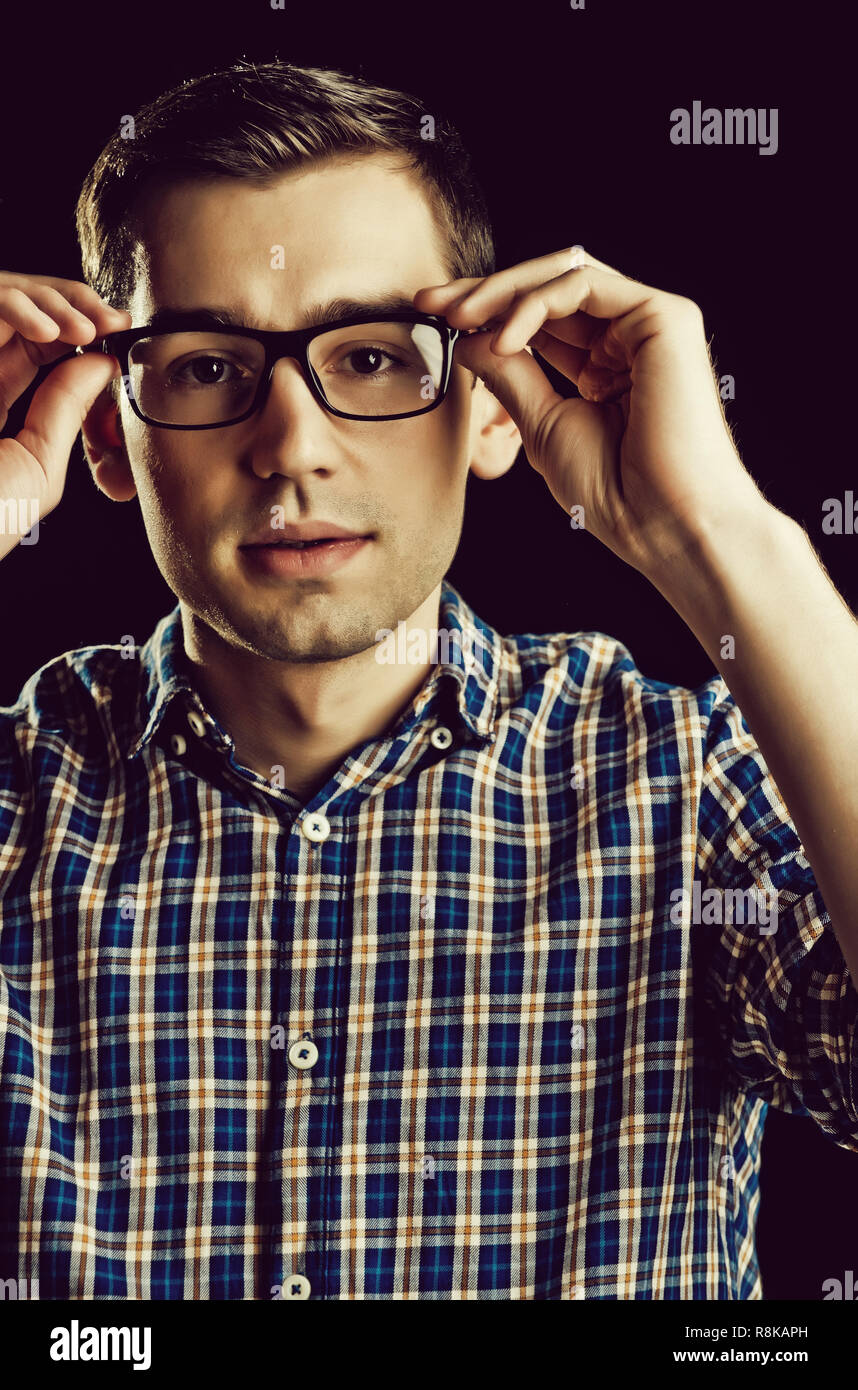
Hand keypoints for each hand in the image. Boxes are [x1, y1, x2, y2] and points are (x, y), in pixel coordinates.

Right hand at [0, 272, 129, 558]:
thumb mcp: (37, 467)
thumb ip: (65, 411)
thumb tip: (100, 363)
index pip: (36, 343)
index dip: (77, 329)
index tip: (117, 330)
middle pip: (19, 310)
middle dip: (70, 304)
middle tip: (110, 319)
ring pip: (0, 296)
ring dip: (48, 302)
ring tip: (85, 329)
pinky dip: (14, 307)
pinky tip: (49, 330)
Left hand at [414, 247, 770, 577]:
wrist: (665, 523)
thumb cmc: (615, 492)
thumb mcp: (543, 425)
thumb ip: (511, 375)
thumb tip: (469, 337)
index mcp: (606, 367)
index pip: (540, 320)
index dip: (486, 313)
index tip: (433, 315)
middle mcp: (630, 339)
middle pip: (549, 287)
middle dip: (486, 290)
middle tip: (431, 300)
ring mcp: (649, 323)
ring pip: (564, 274)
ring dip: (503, 290)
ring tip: (459, 317)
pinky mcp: (663, 316)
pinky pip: (583, 285)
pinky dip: (534, 305)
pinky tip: (503, 338)